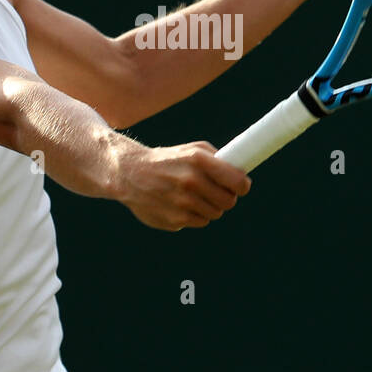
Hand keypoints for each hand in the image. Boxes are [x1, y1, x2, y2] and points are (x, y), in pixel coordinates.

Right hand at [115, 142, 250, 230]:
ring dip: (209, 207)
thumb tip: (240, 173)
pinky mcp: (174, 220)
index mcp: (197, 161)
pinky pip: (199, 222)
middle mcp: (190, 182)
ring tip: (194, 197)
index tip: (241, 187)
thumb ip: (217, 160)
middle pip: (228, 201)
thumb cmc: (166, 160)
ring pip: (215, 214)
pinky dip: (195, 215)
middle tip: (217, 192)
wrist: (129, 174)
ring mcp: (182, 203)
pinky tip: (181, 204)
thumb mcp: (191, 150)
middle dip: (226, 197)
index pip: (237, 181)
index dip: (242, 186)